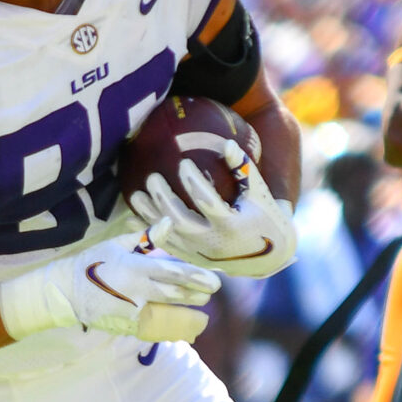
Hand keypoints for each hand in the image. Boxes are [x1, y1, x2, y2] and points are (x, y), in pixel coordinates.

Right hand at [0, 237, 220, 342]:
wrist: (65, 291)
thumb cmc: (92, 262)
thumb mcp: (117, 245)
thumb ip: (146, 238)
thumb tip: (169, 222)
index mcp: (134, 268)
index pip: (171, 272)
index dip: (194, 277)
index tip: (214, 281)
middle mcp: (136, 291)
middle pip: (174, 294)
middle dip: (196, 293)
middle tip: (212, 290)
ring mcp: (131, 311)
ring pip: (167, 313)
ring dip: (186, 311)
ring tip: (201, 308)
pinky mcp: (126, 325)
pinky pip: (154, 326)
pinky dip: (170, 326)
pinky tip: (184, 326)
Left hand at [130, 146, 298, 277]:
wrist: (268, 257)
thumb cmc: (264, 216)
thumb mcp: (259, 193)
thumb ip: (243, 169)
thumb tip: (226, 143)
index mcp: (231, 225)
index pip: (207, 201)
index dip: (193, 182)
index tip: (184, 163)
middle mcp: (213, 242)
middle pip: (181, 219)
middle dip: (164, 198)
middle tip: (153, 177)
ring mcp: (200, 253)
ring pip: (169, 234)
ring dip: (150, 214)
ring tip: (137, 194)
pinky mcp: (192, 258)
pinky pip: (166, 245)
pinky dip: (149, 230)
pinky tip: (133, 216)